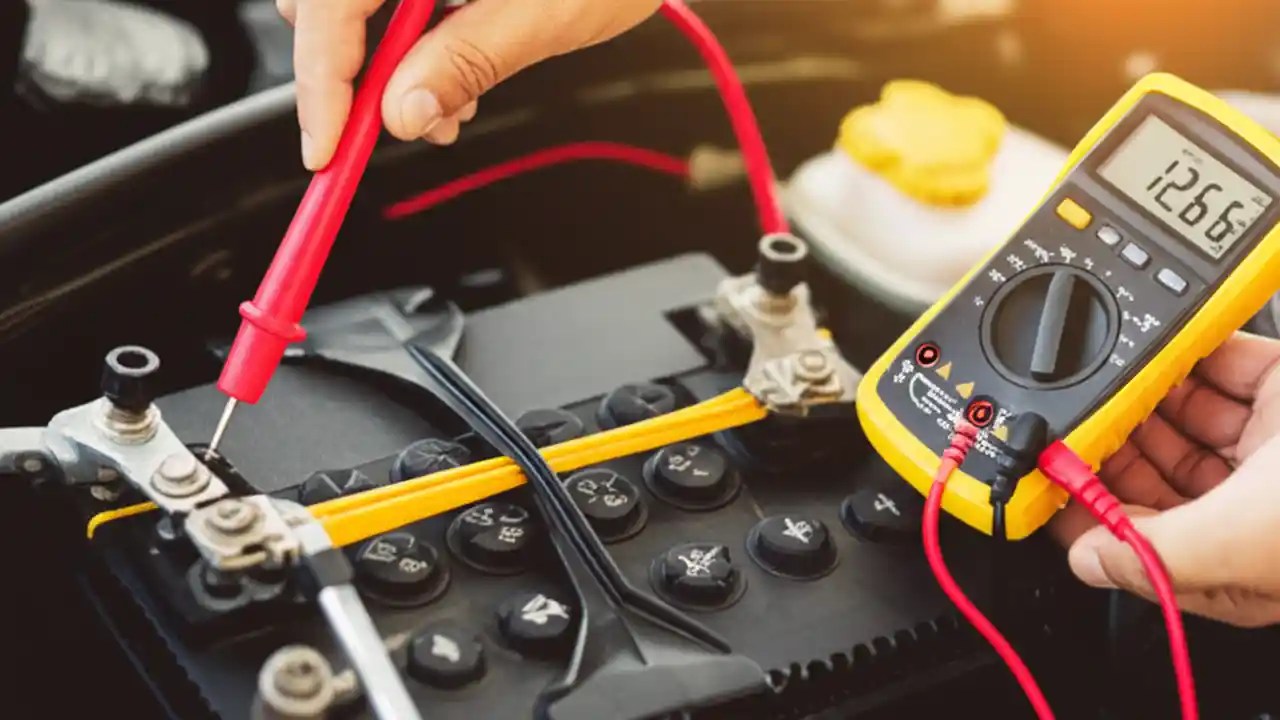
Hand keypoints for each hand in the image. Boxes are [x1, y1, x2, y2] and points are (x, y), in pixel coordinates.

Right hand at [278, 0, 661, 169]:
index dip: (320, 79)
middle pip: (327, 1)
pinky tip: (452, 67)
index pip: (328, 2)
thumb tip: (402, 114)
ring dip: (387, 60)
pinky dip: (412, 34)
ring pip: (357, 0)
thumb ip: (468, 60)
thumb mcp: (548, 12)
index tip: (328, 146)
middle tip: (402, 128)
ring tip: (447, 103)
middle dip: (356, 74)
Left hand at [1050, 332, 1279, 626]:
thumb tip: (1089, 561)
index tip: (1042, 476)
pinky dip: (1192, 357)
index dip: (1084, 510)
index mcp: (1235, 564)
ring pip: (1181, 419)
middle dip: (1108, 444)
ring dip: (1140, 396)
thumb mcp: (1247, 542)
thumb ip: (1159, 556)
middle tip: (1066, 413)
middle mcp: (1250, 509)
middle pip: (1151, 476)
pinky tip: (1161, 347)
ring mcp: (1273, 450)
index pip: (1136, 544)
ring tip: (1101, 376)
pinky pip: (1225, 370)